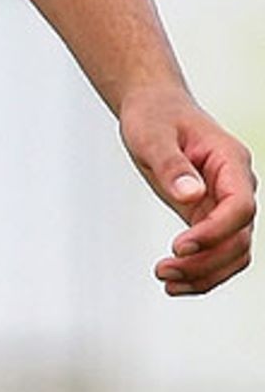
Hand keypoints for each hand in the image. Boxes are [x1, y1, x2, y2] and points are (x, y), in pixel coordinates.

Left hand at [120, 85, 256, 294]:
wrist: (153, 107)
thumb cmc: (154, 114)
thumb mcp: (152, 133)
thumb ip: (171, 163)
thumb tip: (191, 195)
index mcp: (231, 161)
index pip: (240, 206)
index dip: (214, 232)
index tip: (178, 246)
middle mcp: (236, 186)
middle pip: (239, 238)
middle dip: (206, 262)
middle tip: (164, 270)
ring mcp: (225, 204)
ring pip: (233, 253)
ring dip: (205, 274)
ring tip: (166, 281)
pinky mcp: (210, 216)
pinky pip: (216, 252)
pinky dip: (200, 271)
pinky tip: (174, 284)